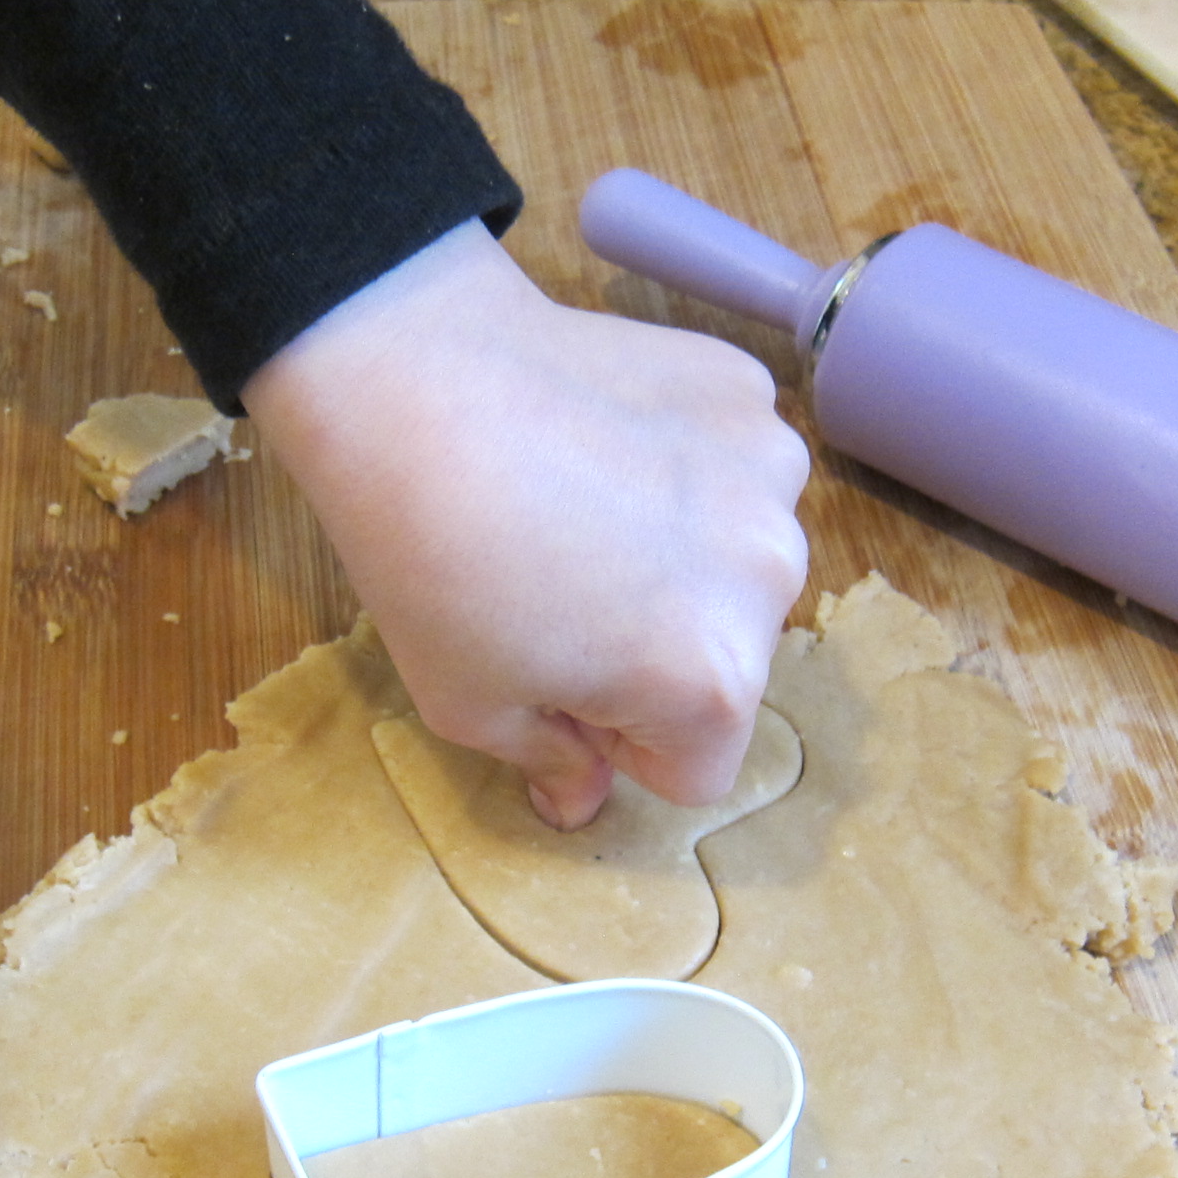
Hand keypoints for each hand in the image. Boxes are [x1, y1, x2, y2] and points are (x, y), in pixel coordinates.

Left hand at [242, 220, 810, 830]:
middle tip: (557, 586)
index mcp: (710, 684)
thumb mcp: (469, 704)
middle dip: (659, 646)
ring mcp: (771, 472)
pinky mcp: (745, 390)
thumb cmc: (429, 559)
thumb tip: (581, 800)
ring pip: (737, 555)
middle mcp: (770, 580)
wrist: (406, 377)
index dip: (618, 740)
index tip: (557, 682)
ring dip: (683, 553)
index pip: (696, 769)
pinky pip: (730, 461)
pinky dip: (682, 462)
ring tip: (579, 506)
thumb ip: (549, 764)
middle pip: (727, 658)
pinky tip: (600, 439)